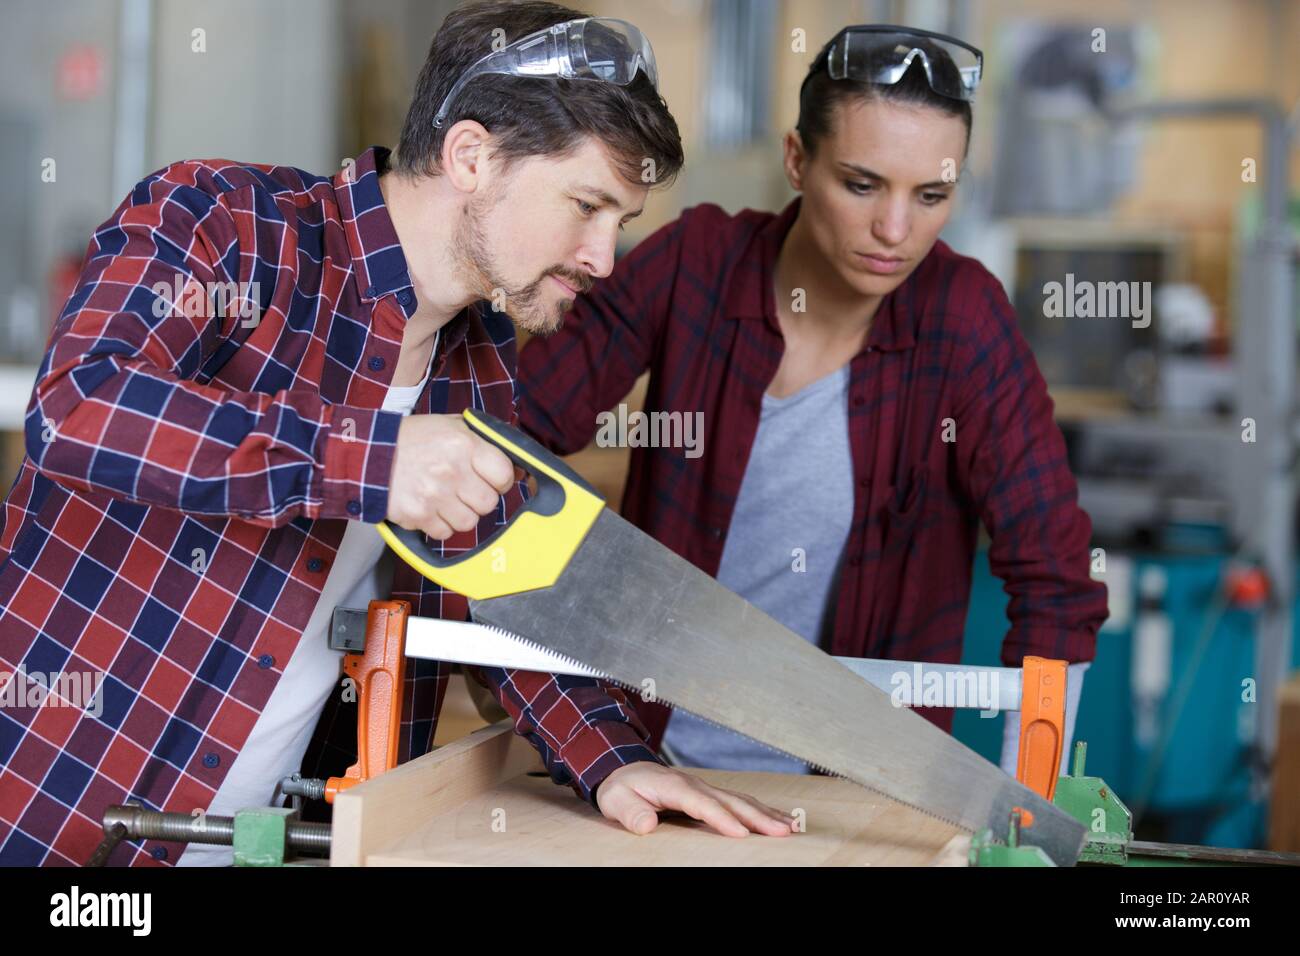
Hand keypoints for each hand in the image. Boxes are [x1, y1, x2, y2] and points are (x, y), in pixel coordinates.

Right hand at [385, 414, 515, 539]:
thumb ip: (484, 441)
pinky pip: (445, 533)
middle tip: (465, 489)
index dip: (501, 480)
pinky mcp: (418, 515)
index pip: (504, 474)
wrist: (367, 454)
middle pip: (489, 503)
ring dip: (461, 514)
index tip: (492, 479)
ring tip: (446, 498)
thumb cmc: (412, 439)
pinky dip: (440, 525)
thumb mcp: (450, 425)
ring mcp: (434, 495)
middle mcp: (451, 470)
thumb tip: (518, 466)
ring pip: (469, 522)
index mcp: (463, 444)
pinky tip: (429, 507)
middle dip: (480, 498)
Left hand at [596, 761, 796, 837]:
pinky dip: (761, 810)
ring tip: (791, 827)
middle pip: (732, 801)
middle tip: (784, 832)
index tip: (742, 834)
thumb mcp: (616, 801)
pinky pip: (739, 801)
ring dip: (767, 813)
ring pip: (741, 800)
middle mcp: (696, 784)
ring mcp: (705, 787)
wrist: (622, 767)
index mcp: (674, 786)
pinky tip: (777, 819)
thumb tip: (647, 824)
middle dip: (759, 817)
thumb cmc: (621, 788)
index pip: (702, 804)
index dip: (723, 819)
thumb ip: (631, 812)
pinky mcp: (710, 793)